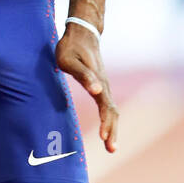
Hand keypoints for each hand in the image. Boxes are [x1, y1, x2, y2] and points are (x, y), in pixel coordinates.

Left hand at [55, 25, 118, 152]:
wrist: (83, 33)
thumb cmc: (71, 47)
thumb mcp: (70, 60)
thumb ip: (83, 76)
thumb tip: (96, 91)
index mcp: (98, 81)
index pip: (105, 106)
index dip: (105, 122)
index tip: (103, 136)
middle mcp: (104, 86)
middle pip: (112, 112)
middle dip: (112, 131)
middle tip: (111, 149)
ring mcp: (104, 87)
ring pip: (112, 111)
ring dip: (113, 129)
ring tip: (111, 148)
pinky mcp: (101, 87)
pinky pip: (108, 108)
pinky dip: (109, 121)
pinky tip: (106, 132)